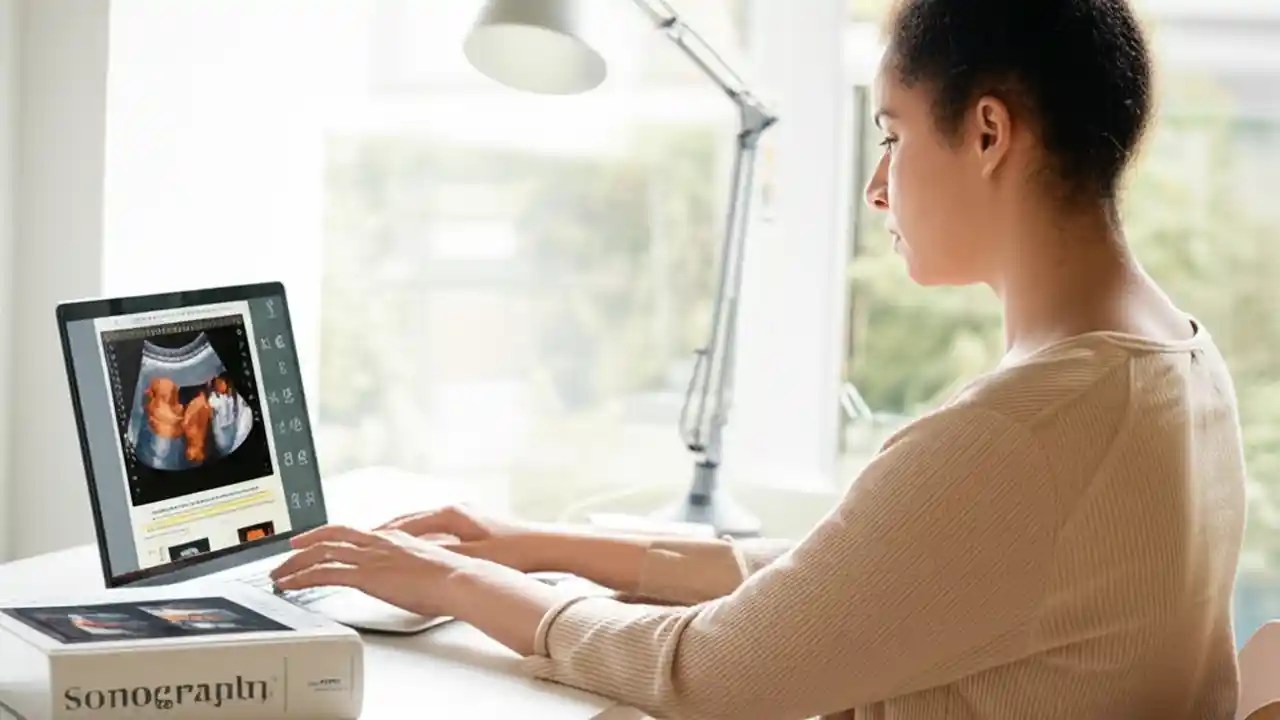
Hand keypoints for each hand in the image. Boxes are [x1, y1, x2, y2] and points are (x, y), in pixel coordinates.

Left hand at [268, 525, 477, 618]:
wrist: (457, 579)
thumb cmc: (450, 578)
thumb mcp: (424, 567)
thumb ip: (407, 569)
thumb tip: (405, 579)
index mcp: (392, 538)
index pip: (352, 532)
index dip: (329, 535)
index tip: (316, 542)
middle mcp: (378, 541)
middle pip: (330, 536)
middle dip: (304, 545)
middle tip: (288, 554)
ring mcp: (370, 556)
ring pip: (321, 552)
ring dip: (295, 564)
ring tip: (280, 574)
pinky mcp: (365, 575)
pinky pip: (324, 573)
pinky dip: (301, 578)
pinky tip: (290, 585)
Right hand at [375, 505, 541, 571]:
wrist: (546, 545)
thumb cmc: (514, 551)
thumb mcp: (472, 558)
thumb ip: (440, 557)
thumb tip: (410, 560)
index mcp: (451, 514)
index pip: (406, 524)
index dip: (382, 535)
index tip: (361, 541)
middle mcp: (456, 510)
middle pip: (411, 520)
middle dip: (387, 531)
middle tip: (362, 540)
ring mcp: (466, 515)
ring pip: (424, 524)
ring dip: (403, 534)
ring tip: (382, 543)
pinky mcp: (475, 525)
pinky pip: (438, 529)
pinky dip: (421, 537)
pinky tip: (417, 547)